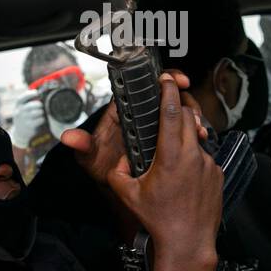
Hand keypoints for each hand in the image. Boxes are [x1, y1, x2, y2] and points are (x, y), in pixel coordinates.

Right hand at [9, 93, 45, 148]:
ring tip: (42, 113)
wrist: (20, 132)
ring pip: (38, 112)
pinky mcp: (29, 126)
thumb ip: (28, 101)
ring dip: (42, 112)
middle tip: (41, 106)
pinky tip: (41, 119)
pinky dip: (43, 119)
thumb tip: (41, 93)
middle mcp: (19, 112)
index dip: (30, 94)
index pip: (22, 98)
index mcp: (17, 106)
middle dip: (39, 104)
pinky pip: (40, 119)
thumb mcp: (22, 108)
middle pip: (32, 105)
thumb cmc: (24, 116)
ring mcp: (24, 119)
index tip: (36, 93)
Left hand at [59, 70, 204, 189]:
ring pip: (179, 111)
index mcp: (124, 112)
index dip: (160, 79)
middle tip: (188, 99)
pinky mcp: (168, 141)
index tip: (173, 79)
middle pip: (166, 96)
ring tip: (196, 123)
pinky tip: (201, 136)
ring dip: (191, 113)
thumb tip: (69, 137)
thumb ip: (83, 146)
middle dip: (181, 95)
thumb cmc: (103, 168)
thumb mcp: (91, 158)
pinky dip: (196, 131)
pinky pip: (185, 131)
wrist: (119, 190)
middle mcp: (142, 116)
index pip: (142, 86)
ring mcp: (158, 128)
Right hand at [105, 73, 221, 267]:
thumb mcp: (129, 195)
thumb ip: (117, 174)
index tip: (167, 80)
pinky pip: (205, 157)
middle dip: (178, 109)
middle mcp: (193, 156)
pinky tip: (183, 176)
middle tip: (167, 109)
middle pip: (189, 118)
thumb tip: (117, 164)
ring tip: (172, 152)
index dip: (169, 92)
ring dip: (186, 137)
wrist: (188, 243)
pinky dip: (193, 159)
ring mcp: (208, 165)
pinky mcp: (217, 175)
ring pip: (198, 138)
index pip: (172, 113)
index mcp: (171, 156)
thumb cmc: (159, 220)